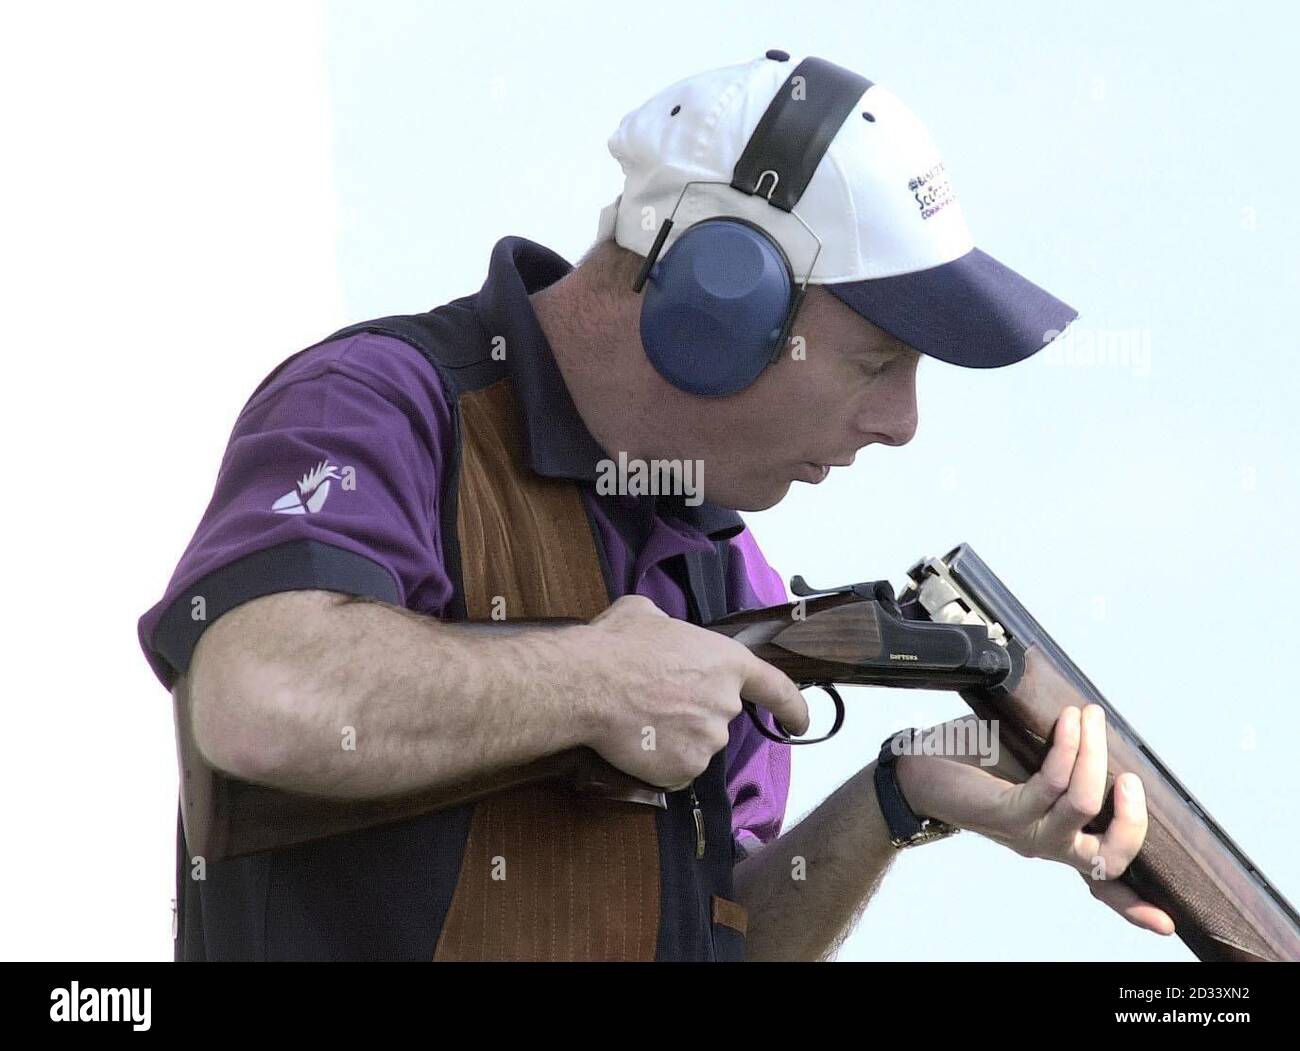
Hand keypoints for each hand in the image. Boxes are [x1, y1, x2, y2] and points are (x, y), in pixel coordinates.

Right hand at [577, 595, 808, 789]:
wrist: (590, 683)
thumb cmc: (618, 644)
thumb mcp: (645, 613)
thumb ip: (667, 626)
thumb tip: (657, 628)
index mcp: (727, 662)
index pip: (776, 688)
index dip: (791, 708)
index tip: (800, 723)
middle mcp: (726, 704)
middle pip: (716, 716)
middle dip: (690, 713)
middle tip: (653, 701)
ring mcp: (708, 741)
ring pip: (694, 745)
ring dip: (672, 737)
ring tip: (637, 719)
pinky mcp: (685, 769)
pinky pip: (674, 770)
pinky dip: (658, 762)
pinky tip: (635, 742)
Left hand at [895, 706, 1175, 935]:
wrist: (918, 768)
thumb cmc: (975, 761)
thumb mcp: (1030, 765)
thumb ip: (1067, 762)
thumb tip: (1100, 729)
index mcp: (1059, 839)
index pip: (1103, 884)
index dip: (1136, 907)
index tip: (1168, 927)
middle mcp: (1048, 845)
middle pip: (1110, 857)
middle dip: (1132, 817)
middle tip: (1130, 777)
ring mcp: (1027, 831)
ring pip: (1082, 806)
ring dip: (1093, 756)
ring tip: (1090, 718)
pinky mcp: (1004, 811)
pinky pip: (1049, 784)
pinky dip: (1067, 749)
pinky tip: (1068, 722)